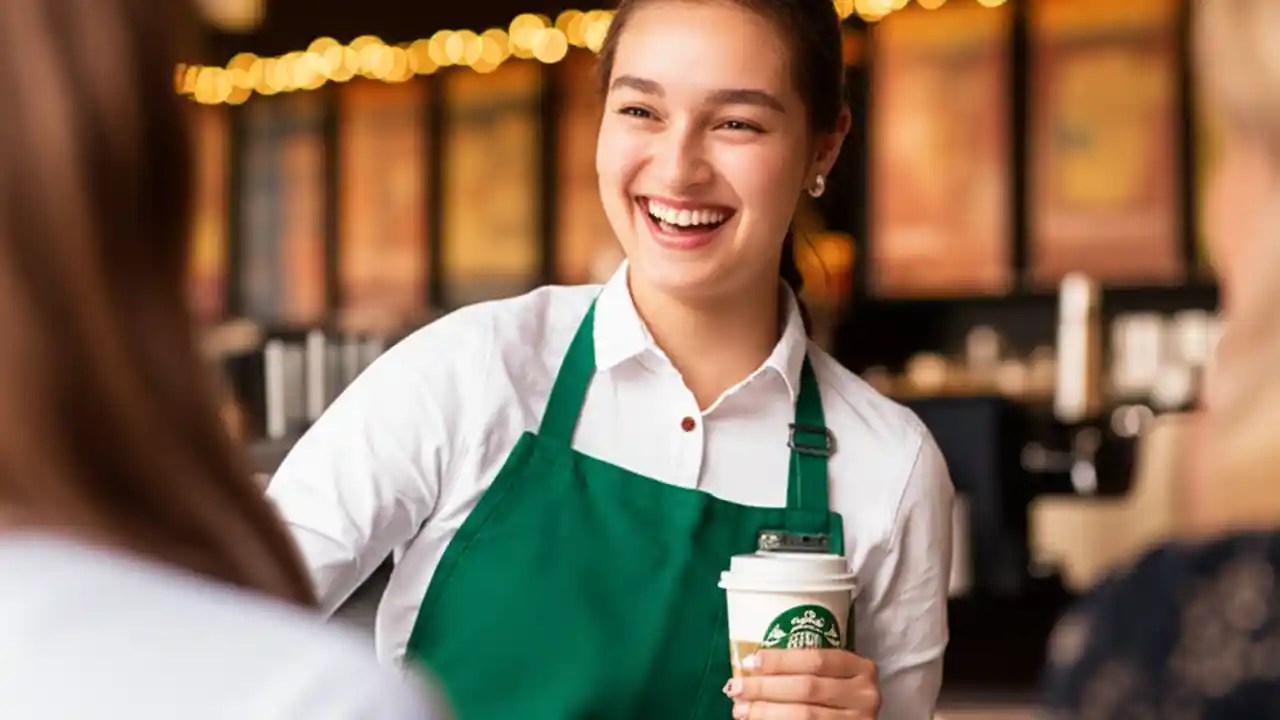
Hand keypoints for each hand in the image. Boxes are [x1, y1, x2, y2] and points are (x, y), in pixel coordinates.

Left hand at [723, 648, 880, 718]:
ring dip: (766, 712)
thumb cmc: (836, 695)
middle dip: (766, 687)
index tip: (751, 661)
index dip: (781, 660)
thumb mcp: (832, 677)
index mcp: (861, 668)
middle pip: (807, 688)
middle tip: (735, 688)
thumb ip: (804, 669)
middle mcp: (865, 695)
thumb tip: (752, 666)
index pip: (816, 659)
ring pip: (804, 715)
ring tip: (740, 709)